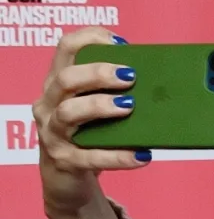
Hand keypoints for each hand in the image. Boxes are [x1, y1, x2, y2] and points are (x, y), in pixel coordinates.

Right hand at [34, 27, 147, 214]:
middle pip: (66, 79)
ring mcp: (53, 133)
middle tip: (129, 76)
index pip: (65, 48)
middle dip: (98, 73)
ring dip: (100, 106)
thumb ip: (114, 92)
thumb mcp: (94, 110)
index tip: (120, 42)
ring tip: (129, 106)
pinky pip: (92, 158)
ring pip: (69, 113)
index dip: (90, 38)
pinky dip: (119, 156)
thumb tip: (159, 82)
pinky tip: (143, 155)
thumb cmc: (87, 137)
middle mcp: (49, 104)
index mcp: (57, 84)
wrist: (67, 180)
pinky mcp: (65, 161)